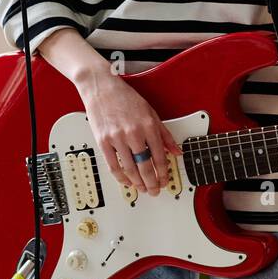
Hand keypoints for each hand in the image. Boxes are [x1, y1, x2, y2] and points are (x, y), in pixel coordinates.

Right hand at [76, 67, 181, 196]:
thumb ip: (164, 134)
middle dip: (152, 183)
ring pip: (130, 169)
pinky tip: (126, 181)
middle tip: (155, 190)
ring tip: (142, 188)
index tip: (166, 180)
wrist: (101, 87)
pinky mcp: (103, 141)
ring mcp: (117, 138)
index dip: (164, 173)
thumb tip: (176, 150)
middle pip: (145, 166)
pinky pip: (113, 166)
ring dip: (138, 183)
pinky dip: (121, 177)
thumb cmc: (125, 98)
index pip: (160, 156)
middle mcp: (134, 132)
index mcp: (148, 125)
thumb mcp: (151, 112)